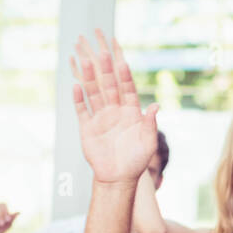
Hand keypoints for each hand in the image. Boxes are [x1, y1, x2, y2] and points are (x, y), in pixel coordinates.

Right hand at [71, 30, 159, 184]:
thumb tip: (156, 106)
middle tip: (102, 53)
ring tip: (85, 62)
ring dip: (89, 79)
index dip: (125, 77)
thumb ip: (150, 124)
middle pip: (109, 87)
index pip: (128, 90)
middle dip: (106, 71)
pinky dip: (78, 99)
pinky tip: (75, 86)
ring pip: (94, 94)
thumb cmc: (136, 161)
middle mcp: (115, 111)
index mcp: (131, 112)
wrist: (117, 178)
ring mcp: (100, 118)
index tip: (123, 63)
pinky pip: (82, 110)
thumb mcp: (148, 143)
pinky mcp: (87, 128)